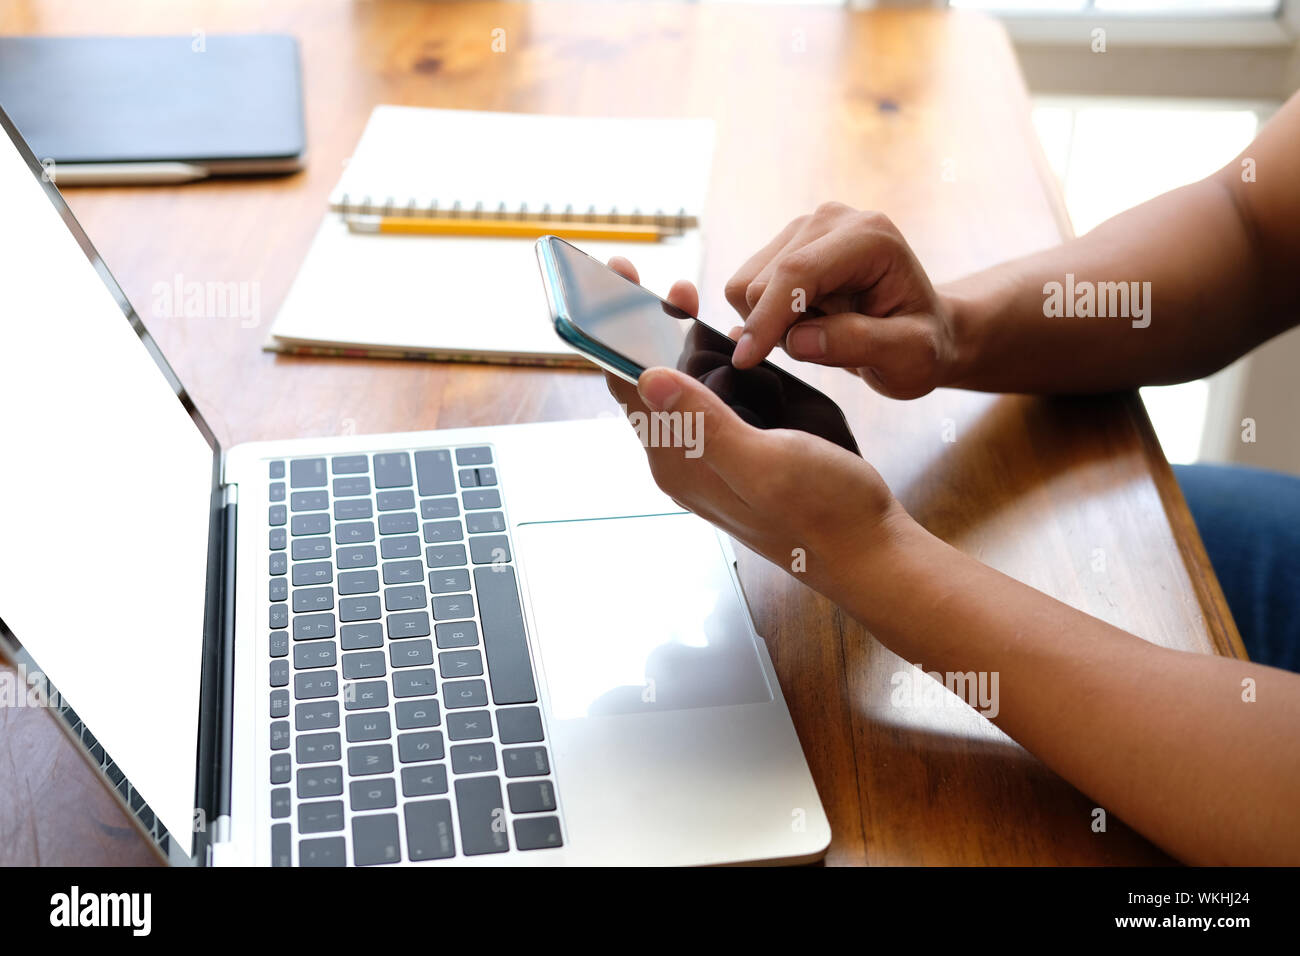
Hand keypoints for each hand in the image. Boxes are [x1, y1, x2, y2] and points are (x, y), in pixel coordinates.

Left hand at [602, 256, 914, 599]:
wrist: (867, 548)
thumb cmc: (824, 512)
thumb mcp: (765, 463)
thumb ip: (705, 423)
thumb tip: (648, 377)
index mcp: (678, 461)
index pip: (626, 384)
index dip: (613, 329)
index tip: (617, 278)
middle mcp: (683, 458)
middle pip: (644, 381)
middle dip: (646, 328)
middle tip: (661, 282)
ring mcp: (709, 455)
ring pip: (677, 386)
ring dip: (679, 343)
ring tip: (686, 300)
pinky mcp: (737, 449)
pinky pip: (707, 399)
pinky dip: (710, 363)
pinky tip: (727, 342)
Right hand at [726, 201, 958, 399]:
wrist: (918, 331)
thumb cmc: (922, 346)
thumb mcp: (910, 356)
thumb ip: (859, 344)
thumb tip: (797, 340)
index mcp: (869, 236)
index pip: (797, 272)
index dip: (767, 318)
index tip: (746, 361)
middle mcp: (831, 220)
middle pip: (761, 282)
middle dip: (777, 329)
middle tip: (823, 348)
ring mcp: (803, 229)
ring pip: (745, 287)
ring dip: (771, 324)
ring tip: (819, 333)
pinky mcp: (783, 246)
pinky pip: (745, 290)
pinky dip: (766, 318)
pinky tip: (806, 322)